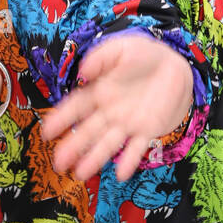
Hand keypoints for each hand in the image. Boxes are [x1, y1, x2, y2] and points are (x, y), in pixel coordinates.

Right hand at [40, 33, 192, 183]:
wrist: (175, 66)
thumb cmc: (144, 54)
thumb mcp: (121, 48)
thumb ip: (101, 57)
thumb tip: (83, 72)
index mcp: (99, 91)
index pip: (76, 107)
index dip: (61, 119)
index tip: (47, 133)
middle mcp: (109, 111)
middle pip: (88, 131)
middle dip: (73, 147)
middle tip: (58, 162)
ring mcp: (128, 123)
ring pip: (108, 143)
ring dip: (95, 158)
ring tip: (80, 174)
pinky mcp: (148, 129)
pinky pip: (137, 147)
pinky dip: (129, 161)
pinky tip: (121, 174)